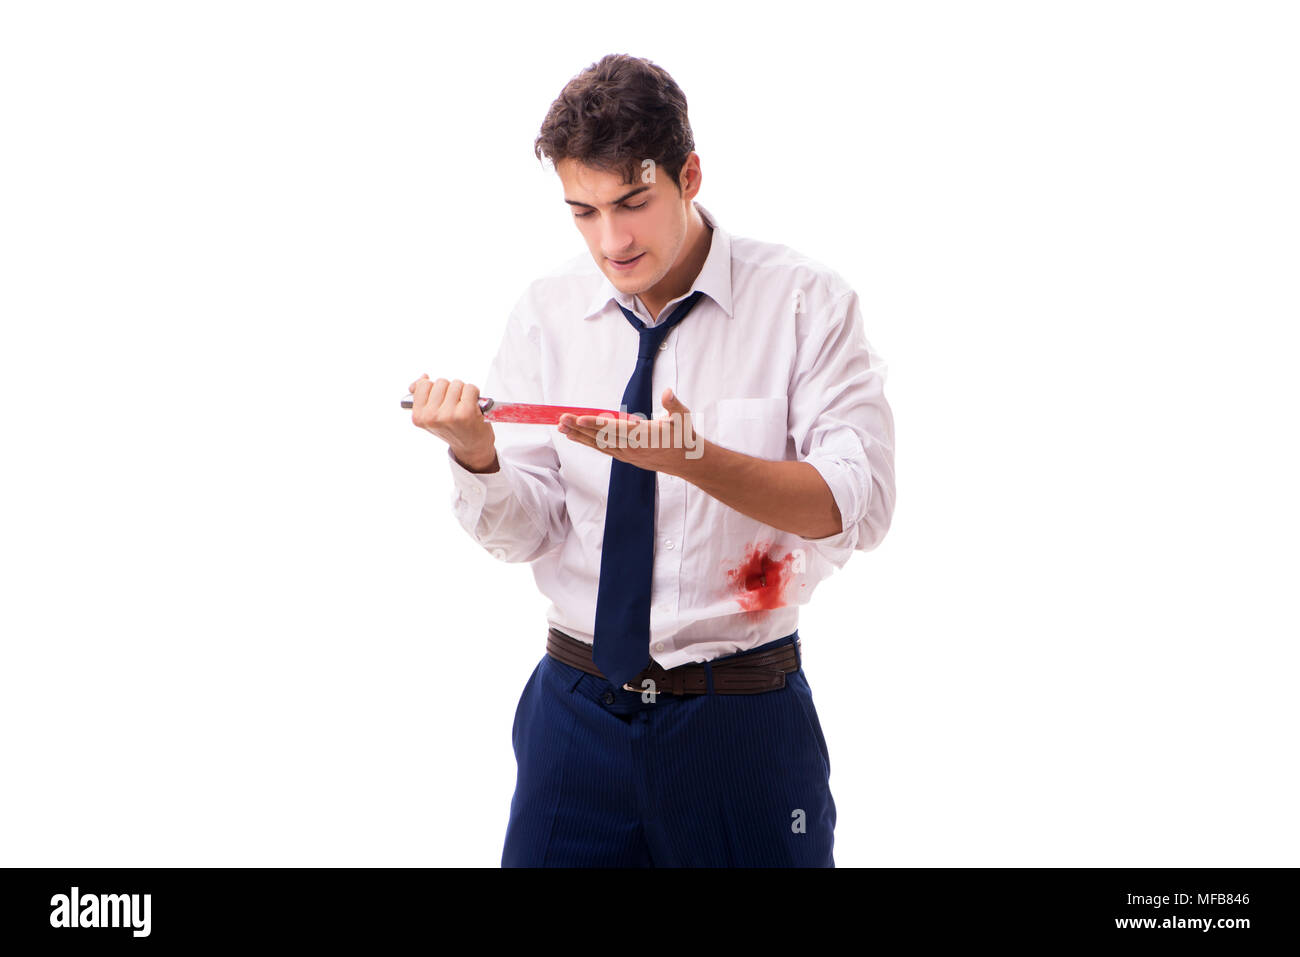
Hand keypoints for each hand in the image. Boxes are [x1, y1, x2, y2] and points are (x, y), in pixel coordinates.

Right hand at [407, 374, 496, 470]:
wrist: (471, 446)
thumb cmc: (452, 428)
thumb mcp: (430, 416)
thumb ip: (422, 395)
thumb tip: (423, 377)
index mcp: (419, 417)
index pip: (424, 385)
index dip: (436, 389)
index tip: (441, 400)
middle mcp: (432, 417)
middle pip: (441, 382)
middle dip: (450, 389)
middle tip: (454, 405)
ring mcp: (449, 414)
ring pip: (456, 383)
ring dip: (462, 391)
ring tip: (463, 405)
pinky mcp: (466, 412)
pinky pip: (470, 388)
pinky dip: (474, 393)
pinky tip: (473, 405)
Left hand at [557, 387, 704, 476]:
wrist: (686, 462)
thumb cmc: (683, 436)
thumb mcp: (683, 417)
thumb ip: (673, 404)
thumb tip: (668, 392)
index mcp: (644, 435)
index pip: (615, 428)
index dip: (596, 423)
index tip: (580, 418)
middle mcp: (632, 447)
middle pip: (601, 437)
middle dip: (580, 428)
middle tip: (561, 419)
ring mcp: (627, 454)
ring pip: (599, 444)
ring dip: (579, 436)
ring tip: (561, 428)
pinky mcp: (625, 457)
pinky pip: (603, 449)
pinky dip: (587, 442)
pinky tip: (575, 437)